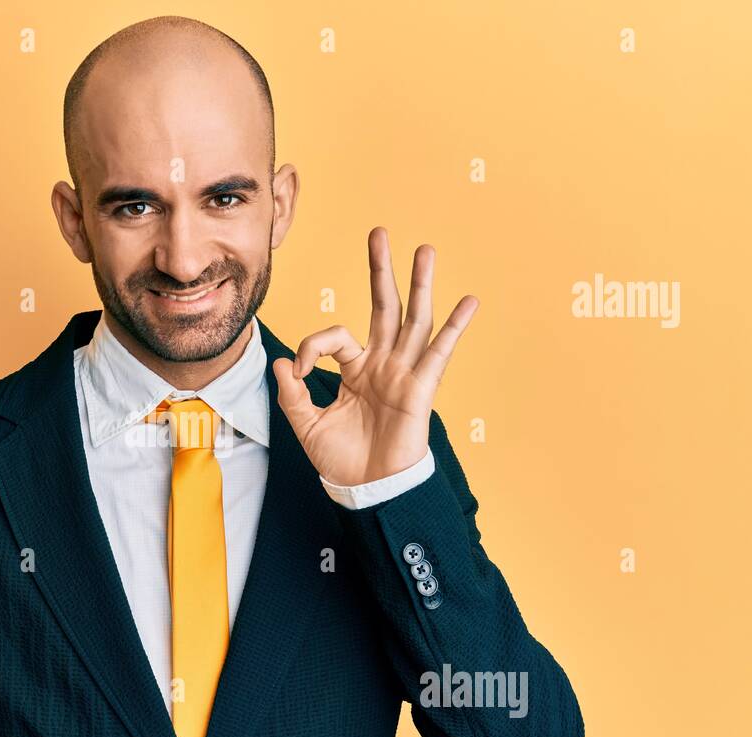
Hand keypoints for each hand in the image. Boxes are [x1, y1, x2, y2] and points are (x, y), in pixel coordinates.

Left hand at [272, 227, 477, 486]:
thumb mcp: (305, 424)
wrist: (366, 489)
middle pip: (383, 306)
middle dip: (381, 269)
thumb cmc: (341, 460)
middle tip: (378, 232)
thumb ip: (291, 393)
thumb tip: (283, 361)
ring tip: (425, 249)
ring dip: (420, 284)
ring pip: (413, 319)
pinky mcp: (421, 388)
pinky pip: (438, 353)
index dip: (312, 346)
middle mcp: (381, 363)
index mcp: (354, 369)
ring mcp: (403, 373)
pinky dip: (455, 327)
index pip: (333, 337)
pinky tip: (468, 301)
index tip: (301, 369)